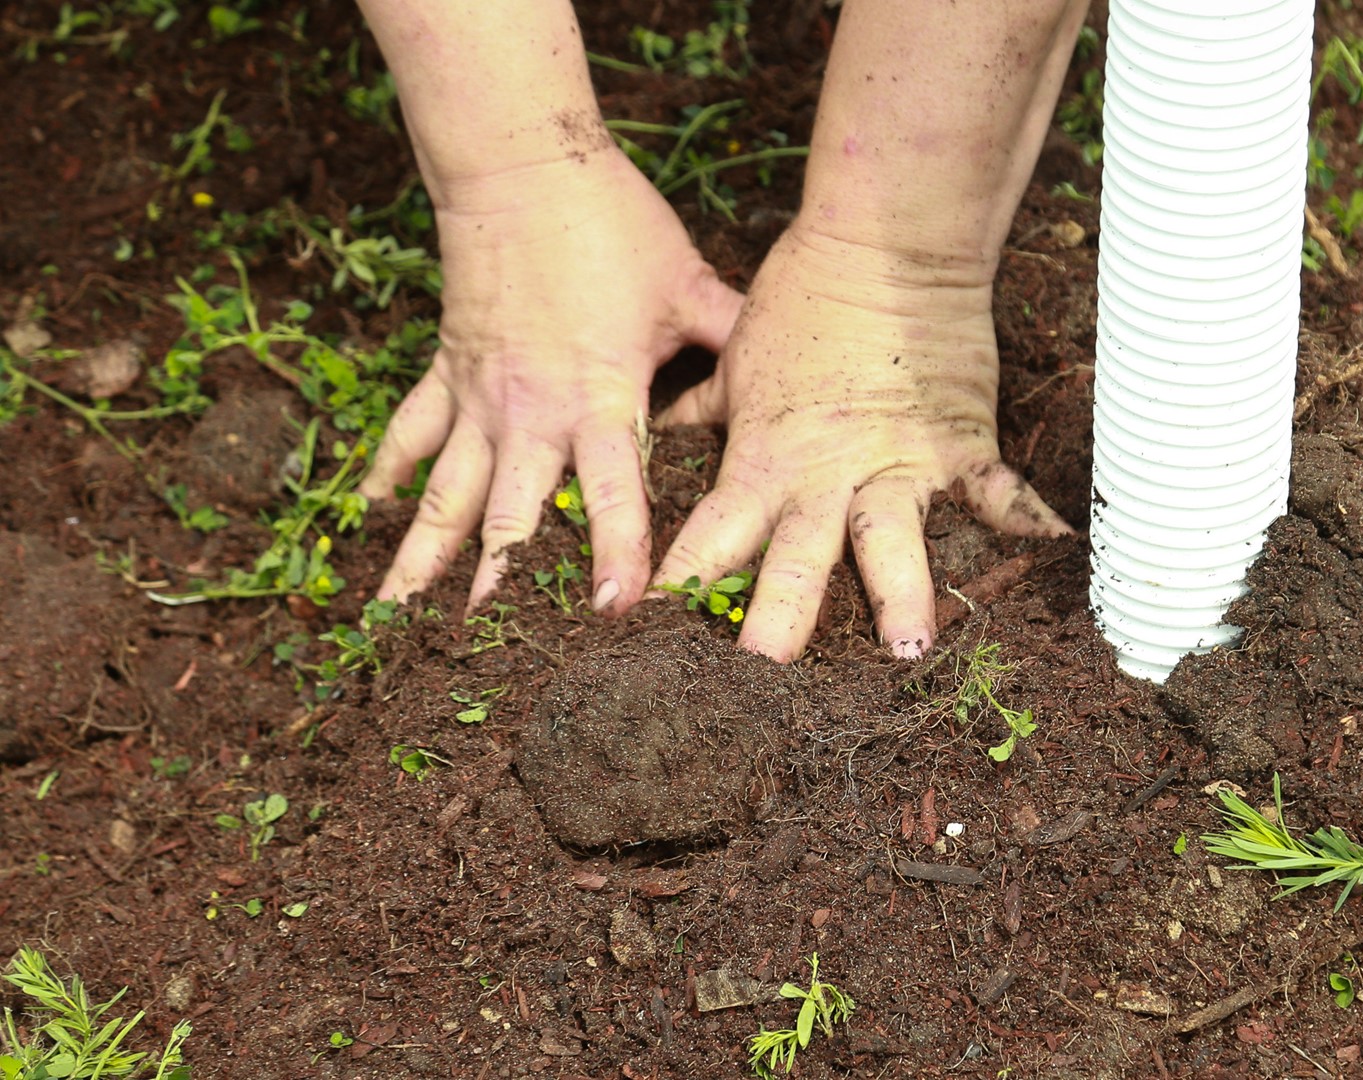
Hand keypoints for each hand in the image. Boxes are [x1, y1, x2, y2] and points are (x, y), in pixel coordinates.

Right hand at [360, 148, 742, 613]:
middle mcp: (531, 412)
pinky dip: (387, 475)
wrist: (518, 165)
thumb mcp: (688, 286)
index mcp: (598, 398)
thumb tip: (787, 378)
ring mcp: (479, 396)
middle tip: (491, 655)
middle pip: (514, 517)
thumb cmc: (613, 223)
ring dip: (423, 558)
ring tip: (399, 621)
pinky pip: (411, 434)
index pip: (612, 493)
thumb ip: (729, 343)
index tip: (613, 614)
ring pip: (446, 494)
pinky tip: (369, 518)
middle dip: (503, 588)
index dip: (616, 553)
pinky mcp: (445, 371)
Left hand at [654, 227, 1070, 660]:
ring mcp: (896, 464)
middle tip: (761, 678)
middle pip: (796, 562)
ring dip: (901, 596)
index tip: (650, 635)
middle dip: (778, 623)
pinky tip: (1053, 551)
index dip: (680, 586)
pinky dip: (1025, 518)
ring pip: (892, 543)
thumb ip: (702, 410)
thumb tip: (659, 432)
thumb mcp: (738, 360)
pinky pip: (995, 491)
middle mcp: (825, 476)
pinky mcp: (957, 443)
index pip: (712, 537)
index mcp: (764, 460)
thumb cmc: (801, 296)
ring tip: (909, 651)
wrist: (883, 244)